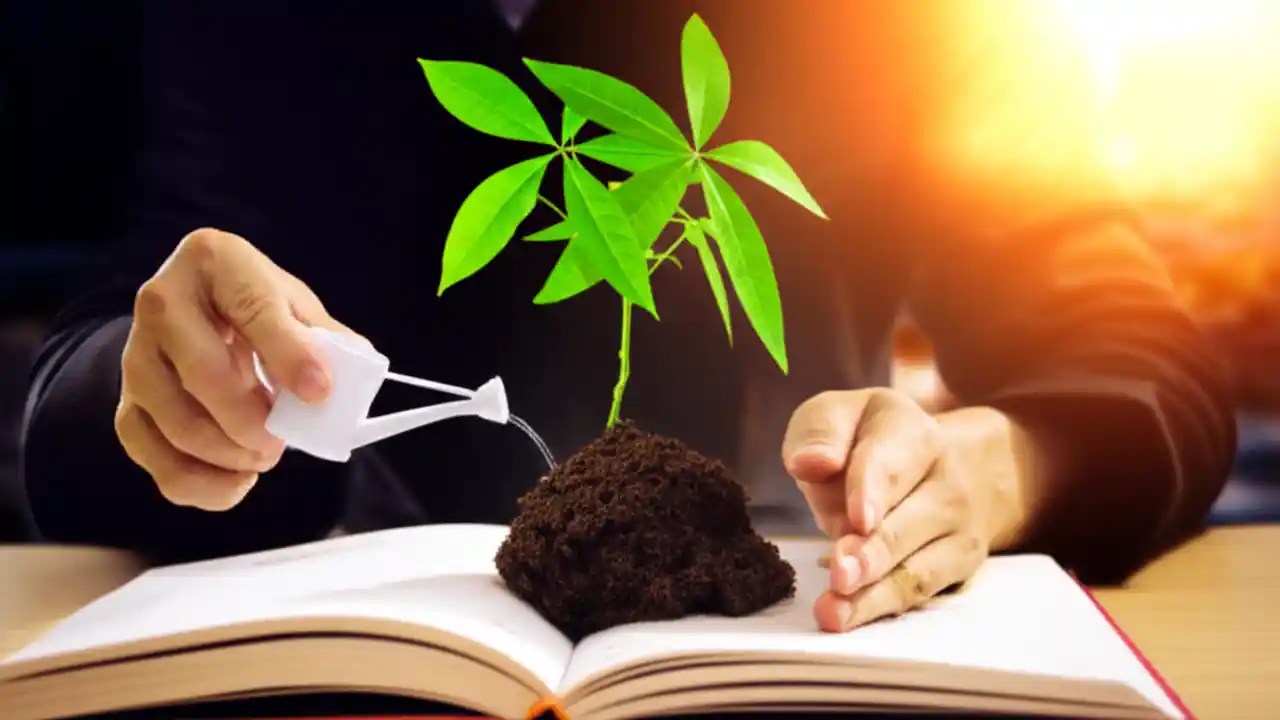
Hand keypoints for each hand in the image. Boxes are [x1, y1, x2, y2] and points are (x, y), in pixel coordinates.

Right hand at [116, 228, 361, 509]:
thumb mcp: (292, 303)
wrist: (191, 312)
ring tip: (264, 455)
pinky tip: (236, 479)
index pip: (253, 309)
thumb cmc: (252, 306)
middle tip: (283, 442)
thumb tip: (355, 374)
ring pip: (178, 423)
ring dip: (231, 455)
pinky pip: (154, 456)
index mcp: (215, 262)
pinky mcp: (126, 403)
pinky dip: (202, 482)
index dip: (290, 355)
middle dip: (253, 422)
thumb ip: (324, 337)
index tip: (320, 393)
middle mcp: (162, 302)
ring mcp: (136, 356)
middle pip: (206, 374)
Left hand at [782, 389, 1028, 631]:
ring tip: (834, 612)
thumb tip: (809, 462)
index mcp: (910, 432)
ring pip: (918, 567)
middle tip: (840, 574)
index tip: (858, 518)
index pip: (891, 461)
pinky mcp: (958, 563)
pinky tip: (847, 618)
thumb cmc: (865, 443)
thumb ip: (819, 433)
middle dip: (874, 552)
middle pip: (910, 521)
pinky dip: (882, 608)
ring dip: (875, 593)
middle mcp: (946, 477)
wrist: (933, 465)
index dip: (873, 490)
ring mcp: (958, 525)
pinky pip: (920, 591)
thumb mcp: (838, 417)